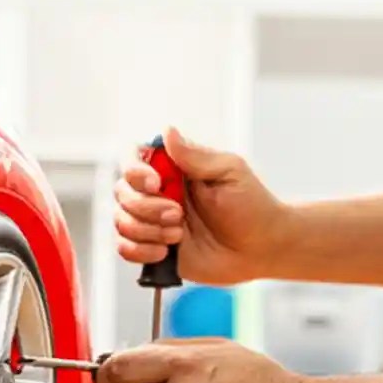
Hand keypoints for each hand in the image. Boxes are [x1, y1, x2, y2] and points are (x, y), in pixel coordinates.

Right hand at [115, 127, 289, 285]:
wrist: (262, 249)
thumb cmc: (252, 206)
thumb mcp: (229, 172)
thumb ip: (195, 155)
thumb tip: (167, 130)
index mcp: (174, 169)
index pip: (134, 158)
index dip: (135, 170)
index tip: (156, 183)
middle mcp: (158, 193)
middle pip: (122, 191)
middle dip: (146, 207)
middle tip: (178, 215)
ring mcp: (153, 221)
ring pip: (121, 220)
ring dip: (146, 230)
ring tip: (178, 235)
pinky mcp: (153, 248)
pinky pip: (124, 248)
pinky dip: (139, 251)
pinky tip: (164, 251)